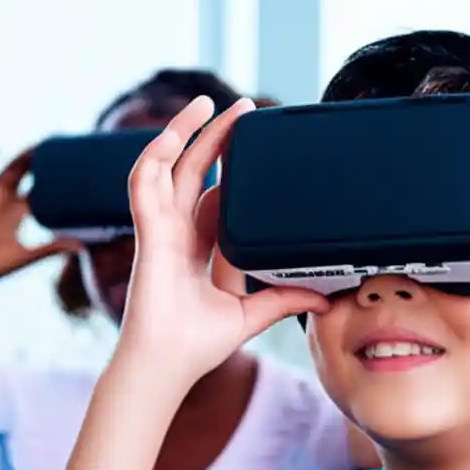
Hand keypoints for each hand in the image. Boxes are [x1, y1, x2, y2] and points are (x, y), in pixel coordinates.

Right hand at [0, 148, 78, 287]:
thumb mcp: (18, 257)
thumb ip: (47, 250)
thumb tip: (81, 248)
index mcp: (16, 214)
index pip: (40, 194)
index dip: (55, 183)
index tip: (75, 171)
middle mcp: (2, 201)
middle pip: (25, 176)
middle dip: (40, 163)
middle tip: (59, 150)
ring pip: (6, 170)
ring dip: (19, 158)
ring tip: (37, 148)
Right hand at [118, 96, 327, 387]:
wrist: (170, 364)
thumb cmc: (199, 344)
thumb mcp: (253, 315)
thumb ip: (284, 300)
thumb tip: (325, 300)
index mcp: (201, 247)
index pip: (215, 195)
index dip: (231, 168)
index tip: (255, 144)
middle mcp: (179, 232)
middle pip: (195, 171)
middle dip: (214, 137)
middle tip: (241, 107)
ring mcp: (161, 231)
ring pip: (167, 168)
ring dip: (181, 133)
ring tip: (204, 104)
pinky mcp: (149, 236)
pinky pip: (144, 187)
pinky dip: (153, 158)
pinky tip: (170, 135)